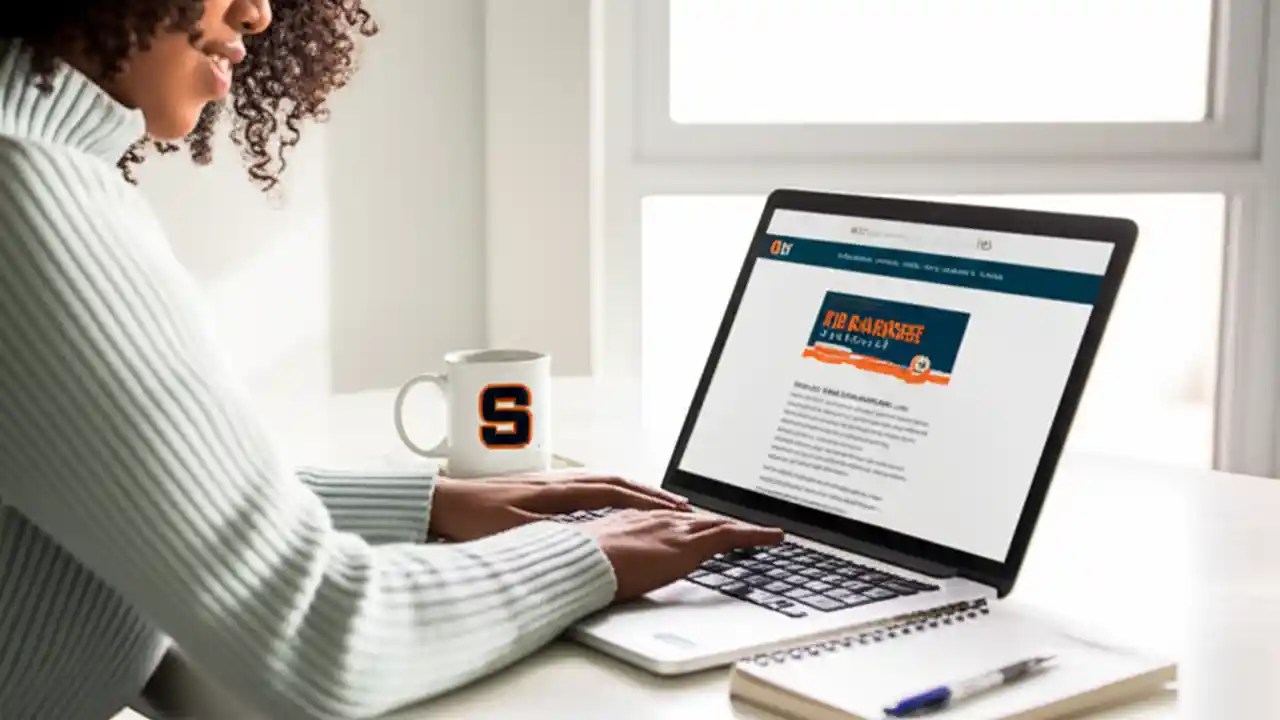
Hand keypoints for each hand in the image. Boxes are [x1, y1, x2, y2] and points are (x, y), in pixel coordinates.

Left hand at [428, 473, 690, 541]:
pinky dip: (612, 491)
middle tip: (681, 506)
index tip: (678, 512)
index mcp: (558, 491)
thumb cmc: (471, 518)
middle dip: (651, 493)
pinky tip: (614, 501)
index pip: (615, 493)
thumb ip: (550, 534)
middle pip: (617, 482)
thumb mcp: (513, 532)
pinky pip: (589, 485)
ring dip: (634, 490)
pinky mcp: (539, 488)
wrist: (439, 500)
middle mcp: (559, 481)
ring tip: (657, 501)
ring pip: (604, 481)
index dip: (649, 502)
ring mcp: (550, 481)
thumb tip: (586, 538)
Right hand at [578, 509, 784, 600]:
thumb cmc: (580, 564)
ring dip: (746, 529)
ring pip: (721, 525)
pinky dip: (755, 535)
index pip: (677, 521)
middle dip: (725, 524)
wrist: (580, 561)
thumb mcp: (599, 560)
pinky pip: (732, 536)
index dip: (696, 524)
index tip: (707, 526)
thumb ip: (613, 561)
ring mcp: (676, 530)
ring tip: (768, 533)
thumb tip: (610, 573)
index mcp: (638, 520)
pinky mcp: (689, 545)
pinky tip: (774, 538)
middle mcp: (661, 519)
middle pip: (703, 520)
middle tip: (746, 528)